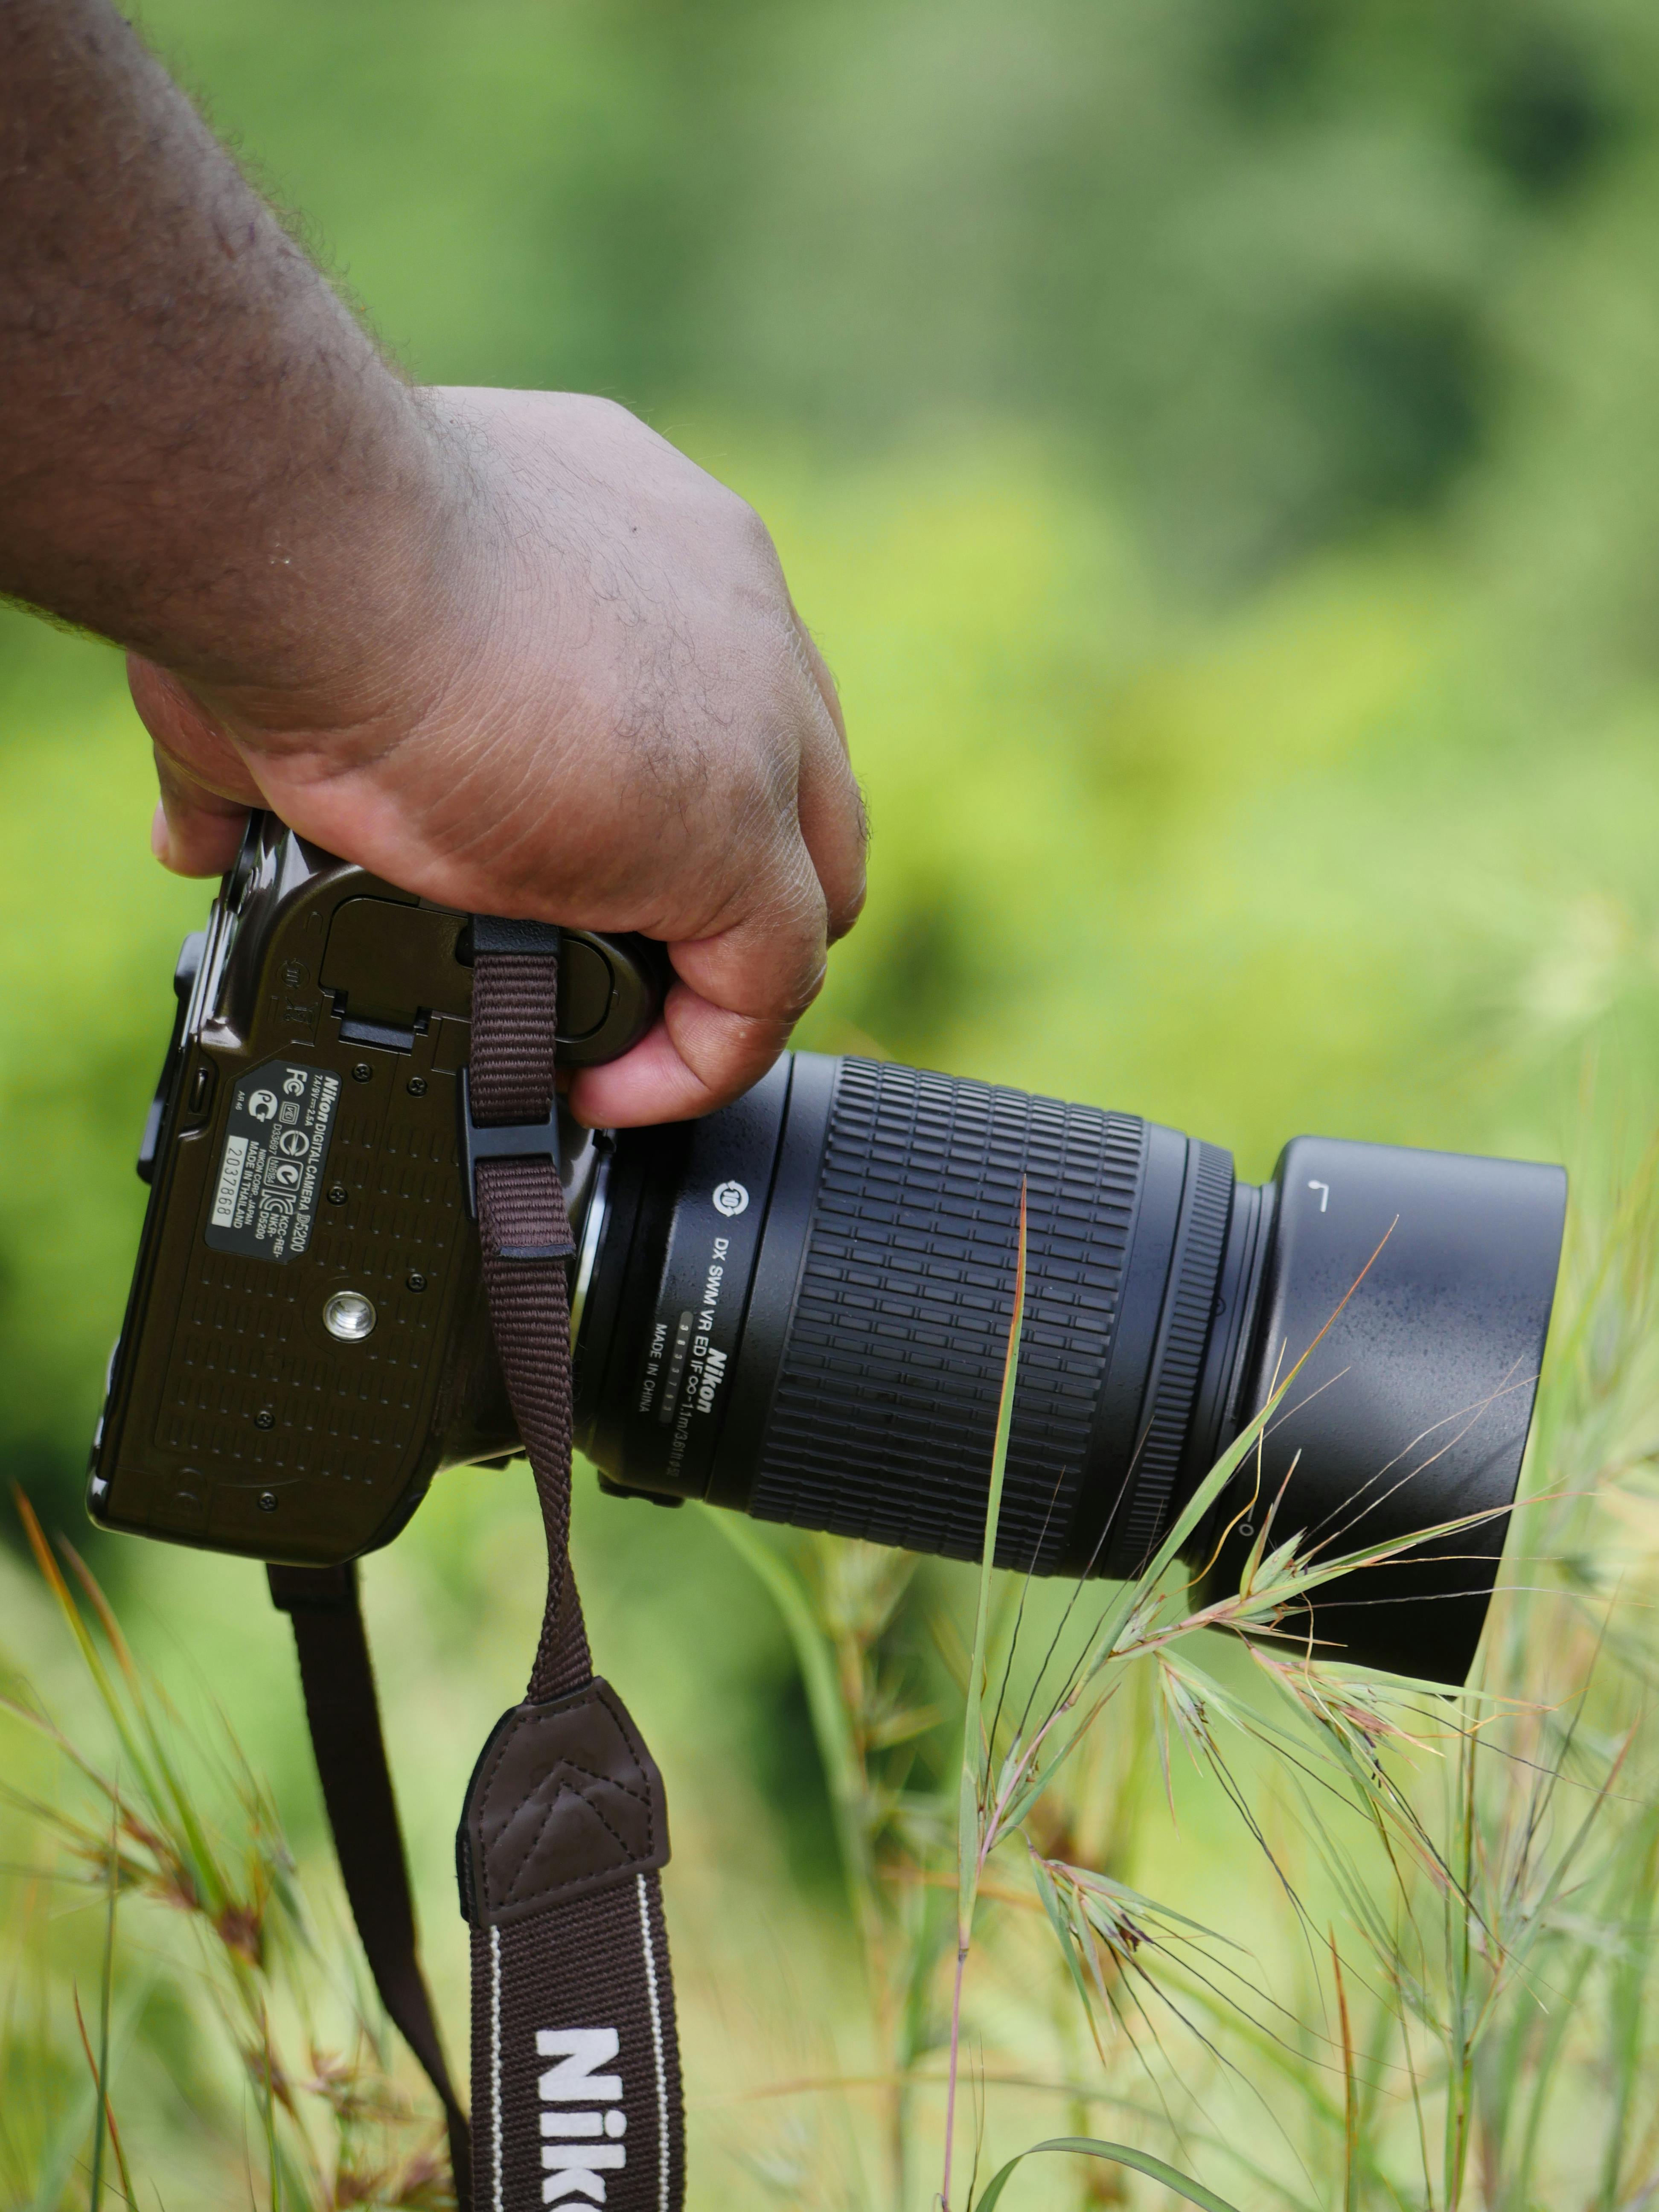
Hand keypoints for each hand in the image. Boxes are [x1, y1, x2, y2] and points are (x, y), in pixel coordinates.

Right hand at [128, 389, 864, 1124]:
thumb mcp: (309, 653)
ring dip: (724, 975)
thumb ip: (271, 749)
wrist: (313, 553)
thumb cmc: (297, 566)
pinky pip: (773, 983)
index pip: (727, 702)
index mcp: (652, 556)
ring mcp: (754, 727)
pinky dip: (705, 1054)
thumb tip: (196, 833)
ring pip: (812, 885)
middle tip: (624, 961)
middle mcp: (735, 620)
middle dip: (727, 888)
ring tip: (619, 1038)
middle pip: (801, 789)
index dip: (675, 804)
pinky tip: (610, 1087)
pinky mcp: (735, 831)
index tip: (586, 873)